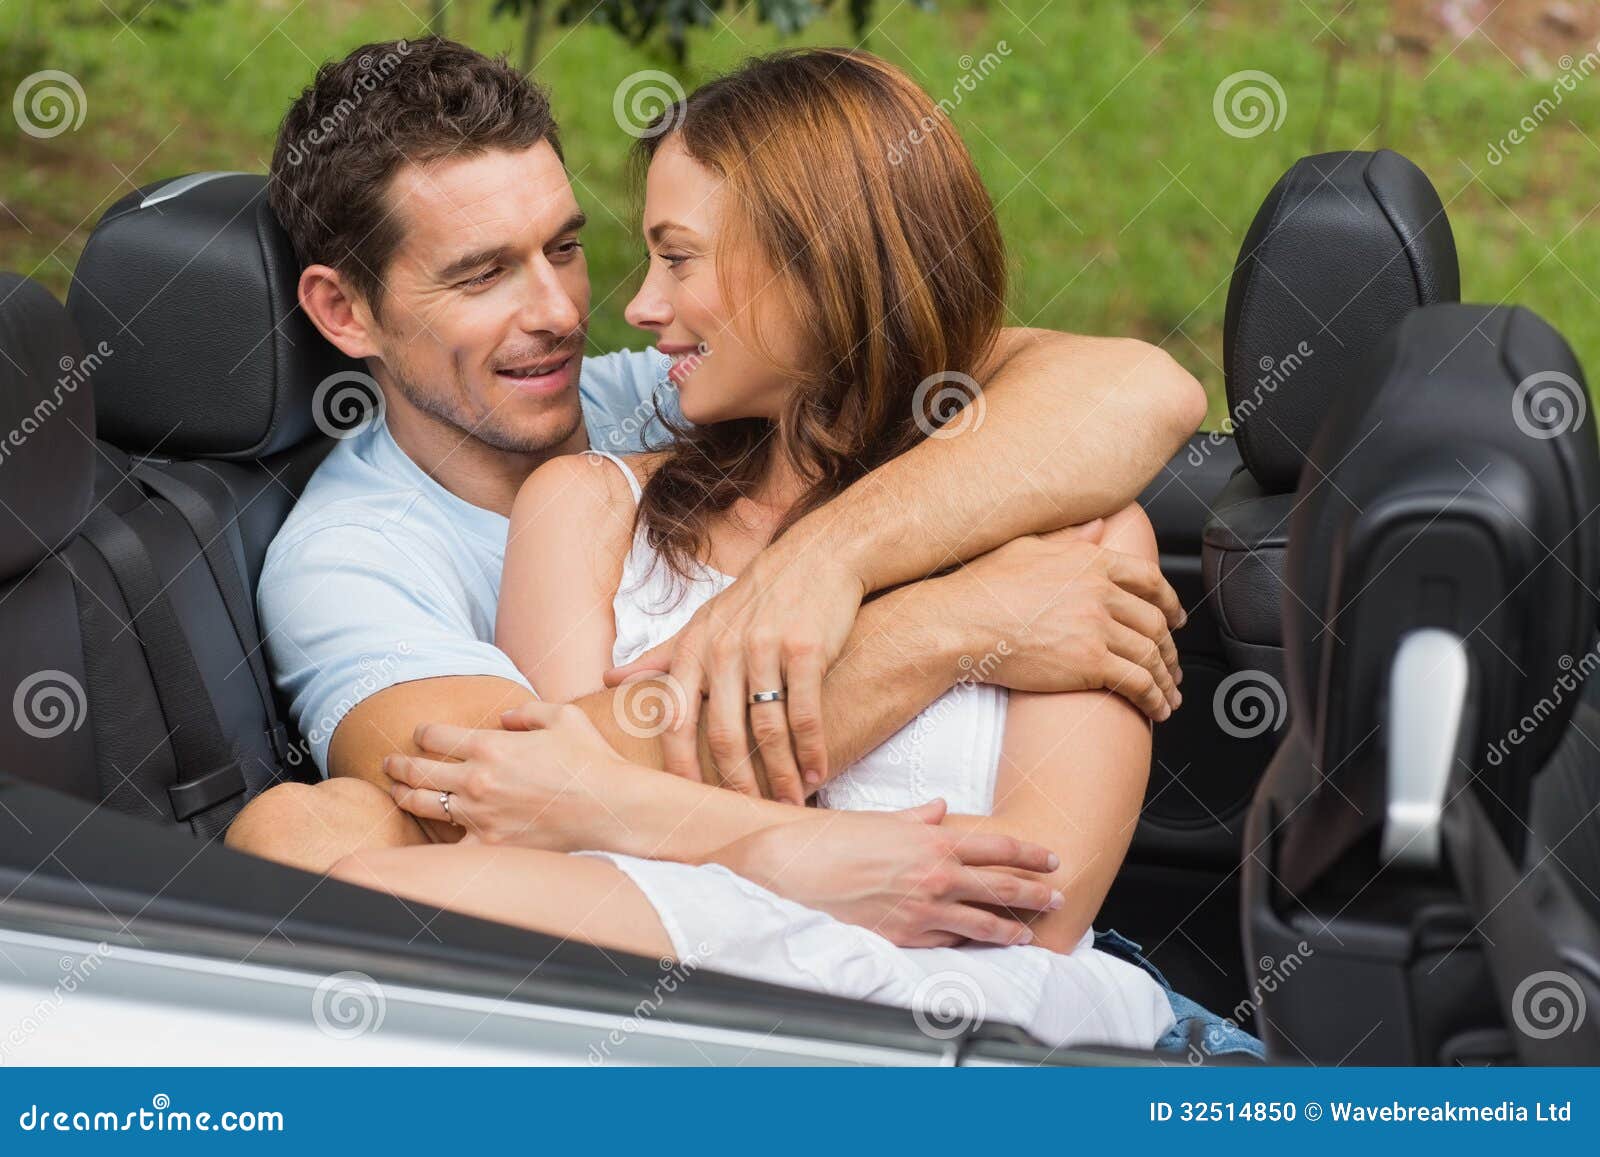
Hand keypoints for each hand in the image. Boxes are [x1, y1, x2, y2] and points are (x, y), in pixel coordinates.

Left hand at [384, 700, 637, 851]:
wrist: (611, 807)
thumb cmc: (591, 759)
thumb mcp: (562, 716)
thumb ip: (528, 711)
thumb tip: (506, 717)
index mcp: (489, 744)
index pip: (435, 735)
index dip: (422, 732)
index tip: (420, 734)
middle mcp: (476, 779)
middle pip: (418, 769)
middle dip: (398, 763)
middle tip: (389, 762)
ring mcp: (480, 814)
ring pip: (424, 804)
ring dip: (404, 795)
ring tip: (397, 791)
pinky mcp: (490, 844)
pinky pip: (451, 847)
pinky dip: (436, 841)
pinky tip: (427, 837)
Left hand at [604, 538, 865, 804]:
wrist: (816, 557)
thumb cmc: (756, 597)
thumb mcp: (703, 620)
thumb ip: (660, 655)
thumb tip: (608, 677)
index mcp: (693, 648)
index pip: (676, 722)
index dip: (681, 769)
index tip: (690, 805)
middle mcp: (723, 649)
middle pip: (724, 735)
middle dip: (737, 783)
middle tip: (747, 814)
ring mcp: (765, 648)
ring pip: (768, 729)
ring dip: (781, 774)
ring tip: (790, 802)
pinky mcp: (805, 649)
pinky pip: (806, 713)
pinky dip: (813, 750)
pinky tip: (818, 773)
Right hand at [711, 799, 1063, 946]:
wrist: (795, 868)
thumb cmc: (833, 839)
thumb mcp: (880, 819)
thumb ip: (916, 818)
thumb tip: (938, 809)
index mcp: (933, 841)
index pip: (999, 848)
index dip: (1031, 854)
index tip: (1050, 858)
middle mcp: (935, 876)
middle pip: (1001, 887)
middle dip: (1035, 892)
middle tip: (1058, 895)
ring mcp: (922, 911)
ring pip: (982, 924)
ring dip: (1010, 929)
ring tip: (1027, 933)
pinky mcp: (904, 937)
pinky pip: (947, 943)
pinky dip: (966, 944)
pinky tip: (977, 946)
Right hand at [952, 521, 1185, 719]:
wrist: (960, 624)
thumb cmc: (982, 587)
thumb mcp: (1026, 547)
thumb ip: (1069, 538)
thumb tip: (1098, 526)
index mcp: (1090, 562)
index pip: (1149, 580)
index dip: (1170, 602)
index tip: (1176, 617)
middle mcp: (1100, 592)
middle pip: (1154, 621)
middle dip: (1170, 647)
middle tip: (1173, 663)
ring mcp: (1097, 628)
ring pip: (1151, 654)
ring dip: (1166, 678)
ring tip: (1169, 693)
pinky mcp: (1089, 663)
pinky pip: (1137, 682)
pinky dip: (1155, 698)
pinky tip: (1158, 708)